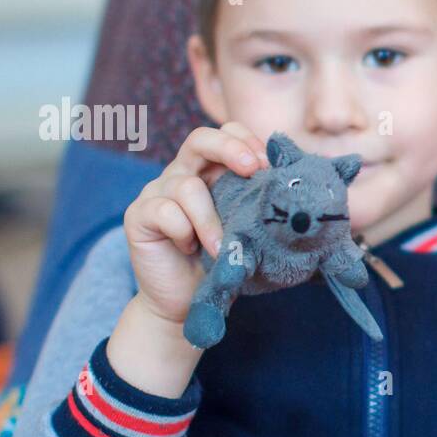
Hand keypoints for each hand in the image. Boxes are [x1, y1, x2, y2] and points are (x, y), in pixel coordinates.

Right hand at [122, 122, 268, 325]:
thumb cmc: (223, 263)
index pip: (226, 133)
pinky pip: (165, 212)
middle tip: (253, 170)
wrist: (186, 302)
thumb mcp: (248, 230)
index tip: (270, 165)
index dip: (247, 140)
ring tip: (221, 247)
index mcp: (211, 172)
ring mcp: (157, 193)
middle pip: (200, 139)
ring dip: (210, 219)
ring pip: (186, 186)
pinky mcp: (139, 215)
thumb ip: (261, 207)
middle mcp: (183, 174)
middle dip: (230, 149)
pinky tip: (190, 249)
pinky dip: (184, 232)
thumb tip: (297, 192)